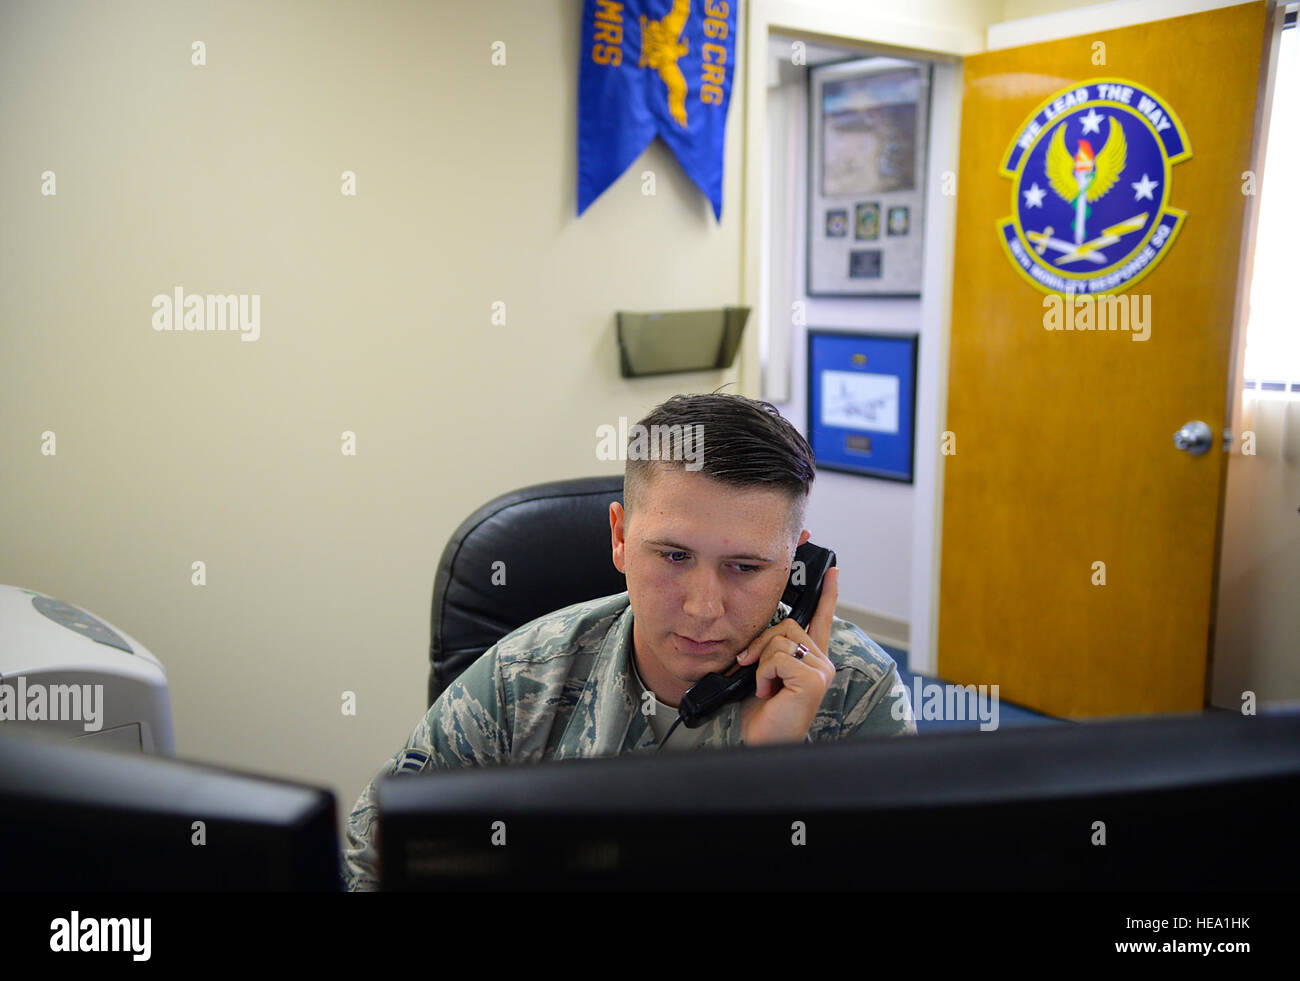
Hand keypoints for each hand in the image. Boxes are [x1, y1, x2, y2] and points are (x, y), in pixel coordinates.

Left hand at [737, 567, 838, 745]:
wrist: (762, 741)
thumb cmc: (762, 712)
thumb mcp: (764, 672)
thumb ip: (771, 650)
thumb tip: (763, 634)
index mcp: (810, 659)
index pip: (821, 620)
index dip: (827, 595)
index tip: (832, 571)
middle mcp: (821, 662)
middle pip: (787, 624)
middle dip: (761, 643)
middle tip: (749, 665)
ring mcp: (821, 670)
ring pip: (780, 639)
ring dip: (761, 663)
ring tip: (766, 687)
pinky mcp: (813, 679)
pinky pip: (778, 657)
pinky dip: (764, 673)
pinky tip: (770, 692)